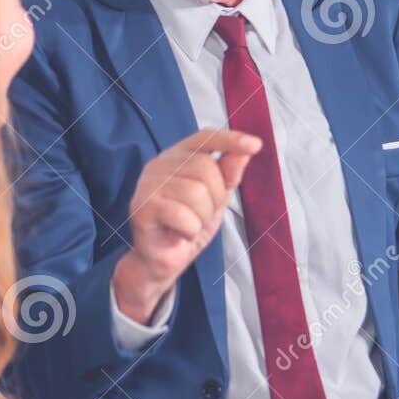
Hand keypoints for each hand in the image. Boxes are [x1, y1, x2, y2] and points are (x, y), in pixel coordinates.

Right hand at [113, 128, 260, 322]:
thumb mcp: (216, 199)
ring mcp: (148, 184)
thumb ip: (228, 174)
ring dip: (202, 217)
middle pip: (206, 167)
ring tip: (190, 225)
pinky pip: (183, 215)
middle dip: (215, 197)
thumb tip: (245, 151)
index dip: (230, 140)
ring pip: (196, 192)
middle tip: (202, 214)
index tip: (256, 145)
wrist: (160, 260)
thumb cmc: (187, 226)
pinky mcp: (142, 207)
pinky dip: (190, 230)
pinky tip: (180, 234)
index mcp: (178, 156)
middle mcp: (160, 164)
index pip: (205, 137)